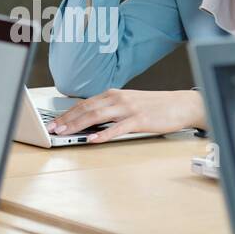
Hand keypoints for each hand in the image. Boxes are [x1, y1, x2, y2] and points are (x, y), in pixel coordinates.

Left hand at [47, 88, 203, 142]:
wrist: (182, 105)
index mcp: (115, 94)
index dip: (67, 113)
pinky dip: (104, 134)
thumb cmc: (156, 106)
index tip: (54, 122)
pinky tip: (94, 139)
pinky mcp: (140, 119)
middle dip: (67, 120)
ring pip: (98, 116)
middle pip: (87, 109)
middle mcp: (119, 98)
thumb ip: (112, 109)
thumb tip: (91, 120)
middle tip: (53, 129)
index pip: (85, 103)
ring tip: (66, 133)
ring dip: (79, 125)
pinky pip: (118, 128)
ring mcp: (129, 108)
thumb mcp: (130, 103)